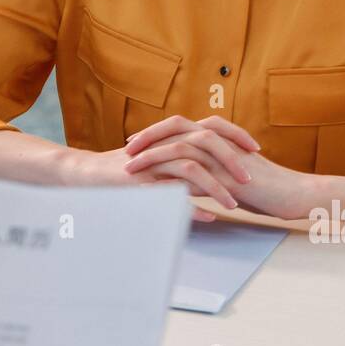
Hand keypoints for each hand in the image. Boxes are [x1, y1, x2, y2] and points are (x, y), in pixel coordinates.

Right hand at [57, 118, 251, 221]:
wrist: (89, 173)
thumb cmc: (128, 168)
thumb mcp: (161, 159)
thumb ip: (186, 160)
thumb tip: (216, 170)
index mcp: (173, 135)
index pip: (211, 127)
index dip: (235, 135)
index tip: (255, 149)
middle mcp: (164, 143)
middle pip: (205, 143)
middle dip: (231, 161)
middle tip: (250, 180)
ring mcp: (152, 161)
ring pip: (191, 167)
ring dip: (216, 187)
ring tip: (233, 205)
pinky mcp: (140, 180)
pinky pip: (169, 192)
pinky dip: (191, 205)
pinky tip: (208, 217)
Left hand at [125, 116, 319, 219]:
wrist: (296, 194)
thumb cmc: (268, 187)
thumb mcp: (235, 172)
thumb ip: (213, 167)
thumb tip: (190, 176)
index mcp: (220, 137)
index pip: (181, 125)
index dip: (156, 132)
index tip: (134, 142)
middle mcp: (220, 142)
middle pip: (176, 128)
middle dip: (148, 137)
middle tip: (126, 149)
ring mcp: (225, 158)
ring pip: (182, 148)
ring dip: (153, 157)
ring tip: (132, 168)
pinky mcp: (231, 178)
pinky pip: (197, 177)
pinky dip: (173, 182)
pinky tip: (155, 190)